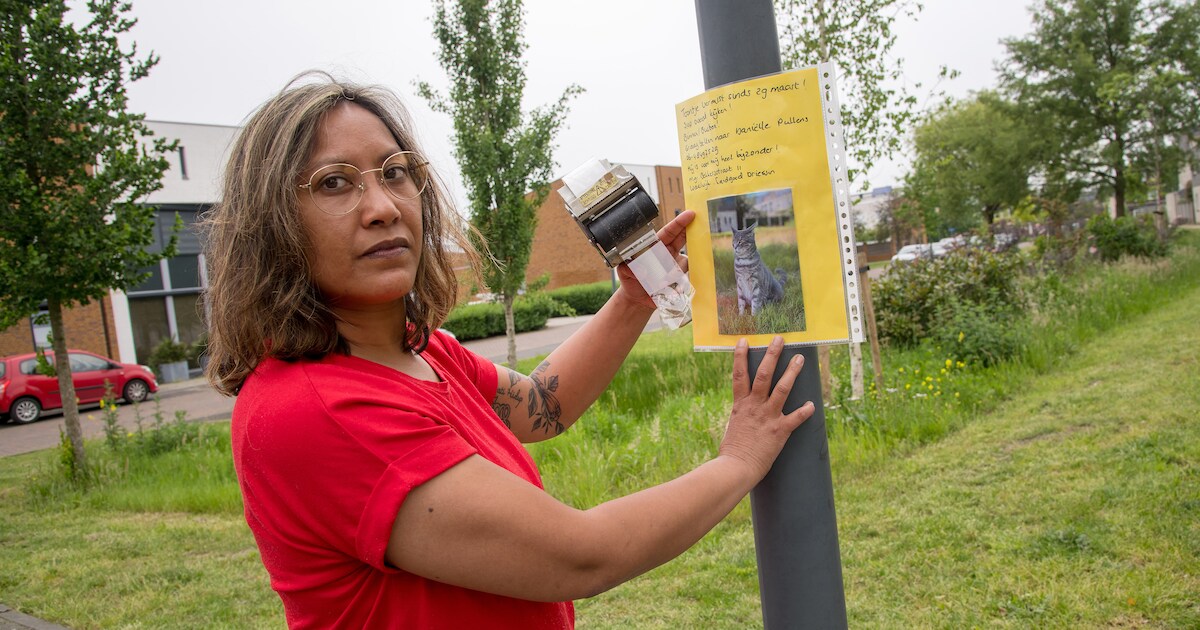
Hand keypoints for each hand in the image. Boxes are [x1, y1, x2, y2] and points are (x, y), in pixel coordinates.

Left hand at [613, 209, 694, 308]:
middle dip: (690, 232)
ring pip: (685, 262)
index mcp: (655, 246)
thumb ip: (627, 267)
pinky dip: (679, 285)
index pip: (669, 232)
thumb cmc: (631, 280)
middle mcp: (668, 254)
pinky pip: (684, 280)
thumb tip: (638, 268)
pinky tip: (671, 290)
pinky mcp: (679, 281)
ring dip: (677, 269)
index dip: (679, 223)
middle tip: (700, 225)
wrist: (637, 298)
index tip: (690, 214)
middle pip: (682, 239)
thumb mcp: (624, 271)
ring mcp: (675, 267)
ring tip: (664, 280)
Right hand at [719, 336, 813, 480]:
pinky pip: (795, 418)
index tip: (744, 341)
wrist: (735, 468)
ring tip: (799, 359)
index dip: (741, 357)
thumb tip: (743, 415)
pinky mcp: (779, 431)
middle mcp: (754, 406)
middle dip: (772, 355)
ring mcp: (767, 417)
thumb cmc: (731, 453)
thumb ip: (741, 417)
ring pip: (781, 389)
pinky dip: (805, 411)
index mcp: (740, 405)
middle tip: (779, 339)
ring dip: (792, 372)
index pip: (739, 375)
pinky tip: (812, 404)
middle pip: (763, 375)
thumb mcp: (733, 427)